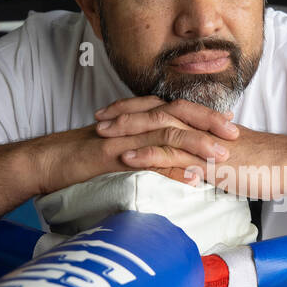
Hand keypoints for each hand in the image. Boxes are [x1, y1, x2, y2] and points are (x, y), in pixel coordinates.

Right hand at [31, 97, 239, 193]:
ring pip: (167, 134)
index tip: (232, 125)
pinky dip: (169, 167)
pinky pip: (146, 159)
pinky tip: (189, 176)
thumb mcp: (123, 149)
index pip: (179, 110)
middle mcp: (135, 122)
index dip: (207, 116)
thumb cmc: (85, 158)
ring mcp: (125, 137)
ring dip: (197, 144)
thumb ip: (150, 150)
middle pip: (180, 115)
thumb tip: (179, 161)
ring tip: (221, 155)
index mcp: (139, 117)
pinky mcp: (114, 155)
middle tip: (236, 134)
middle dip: (210, 124)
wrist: (49, 161)